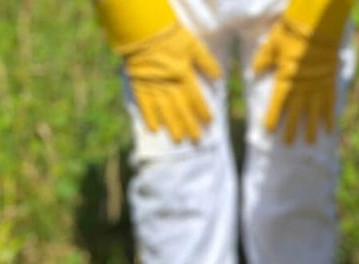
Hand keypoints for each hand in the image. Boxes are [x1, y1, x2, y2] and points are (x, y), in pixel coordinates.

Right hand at [122, 24, 221, 142]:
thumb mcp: (193, 44)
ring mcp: (154, 86)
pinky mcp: (139, 85)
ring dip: (172, 127)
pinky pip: (145, 105)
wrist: (141, 28)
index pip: (196, 99)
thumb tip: (219, 78)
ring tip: (178, 140)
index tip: (209, 123)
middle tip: (196, 140)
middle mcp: (170, 85)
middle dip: (190, 126)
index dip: (203, 112)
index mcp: (184, 75)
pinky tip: (154, 130)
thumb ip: (206, 61)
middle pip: (182, 110)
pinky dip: (149, 117)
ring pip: (165, 111)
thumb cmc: (169, 35)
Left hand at [253, 0, 352, 144]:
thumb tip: (255, 70)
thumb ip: (264, 59)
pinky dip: (329, 118)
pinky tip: (329, 130)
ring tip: (309, 142)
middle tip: (288, 144)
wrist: (318, 27)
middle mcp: (301, 90)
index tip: (269, 130)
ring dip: (310, 129)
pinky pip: (329, 106)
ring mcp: (316, 89)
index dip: (273, 118)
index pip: (277, 105)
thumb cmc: (292, 33)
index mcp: (285, 81)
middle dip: (290, 130)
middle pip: (294, 114)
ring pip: (312, 115)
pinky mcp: (329, 85)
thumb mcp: (273, 44)